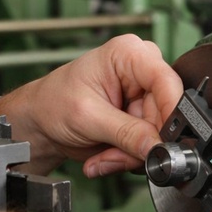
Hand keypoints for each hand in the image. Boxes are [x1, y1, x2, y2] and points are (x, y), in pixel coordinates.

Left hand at [0, 34, 183, 176]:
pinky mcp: (141, 117)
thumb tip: (158, 146)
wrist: (41, 121)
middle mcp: (141, 70)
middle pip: (165, 114)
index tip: (164, 141)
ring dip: (130, 154)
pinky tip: (106, 153)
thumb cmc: (52, 102)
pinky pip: (149, 146)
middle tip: (112, 154)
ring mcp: (143, 95)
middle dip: (140, 143)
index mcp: (129, 53)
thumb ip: (126, 132)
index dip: (170, 113)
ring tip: (103, 153)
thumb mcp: (87, 116)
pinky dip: (127, 157)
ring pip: (158, 135)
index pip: (166, 81)